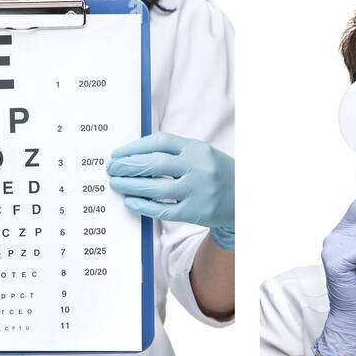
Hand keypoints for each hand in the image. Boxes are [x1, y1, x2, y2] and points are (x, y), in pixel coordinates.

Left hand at [107, 133, 234, 249]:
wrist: (246, 199)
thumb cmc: (217, 174)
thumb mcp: (201, 155)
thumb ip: (175, 152)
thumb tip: (136, 155)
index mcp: (197, 149)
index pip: (159, 143)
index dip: (134, 148)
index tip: (117, 154)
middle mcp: (197, 168)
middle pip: (154, 163)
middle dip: (128, 166)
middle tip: (110, 169)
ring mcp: (197, 191)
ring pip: (156, 187)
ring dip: (131, 185)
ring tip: (116, 184)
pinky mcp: (196, 212)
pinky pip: (164, 209)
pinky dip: (144, 206)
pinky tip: (130, 202)